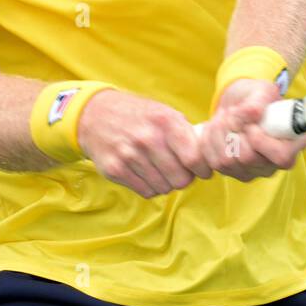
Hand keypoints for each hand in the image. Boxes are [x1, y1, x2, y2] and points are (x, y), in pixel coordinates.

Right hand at [78, 89, 212, 197]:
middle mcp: (147, 138)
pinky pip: (146, 192)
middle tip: (179, 170)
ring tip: (160, 169)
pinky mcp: (115, 170)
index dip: (202, 169)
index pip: (194, 158)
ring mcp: (129, 155)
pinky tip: (145, 172)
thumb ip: (187, 135)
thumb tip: (209, 159)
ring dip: (166, 183)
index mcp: (165, 122)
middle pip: (181, 179)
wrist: (96, 114)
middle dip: (184, 178)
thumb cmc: (139, 116)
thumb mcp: (165, 113)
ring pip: (164, 188)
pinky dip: (150, 186)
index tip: (202, 170)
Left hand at [198, 78, 305, 181]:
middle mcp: (269, 166)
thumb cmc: (257, 99)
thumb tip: (252, 112)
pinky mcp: (228, 173)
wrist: (239, 105)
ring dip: (220, 132)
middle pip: (247, 158)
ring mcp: (248, 172)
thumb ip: (260, 101)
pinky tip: (214, 127)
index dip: (262, 139)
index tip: (252, 124)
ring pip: (226, 160)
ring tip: (224, 116)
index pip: (281, 156)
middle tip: (233, 111)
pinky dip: (209, 140)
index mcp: (289, 147)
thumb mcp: (263, 91)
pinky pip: (212, 161)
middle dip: (234, 129)